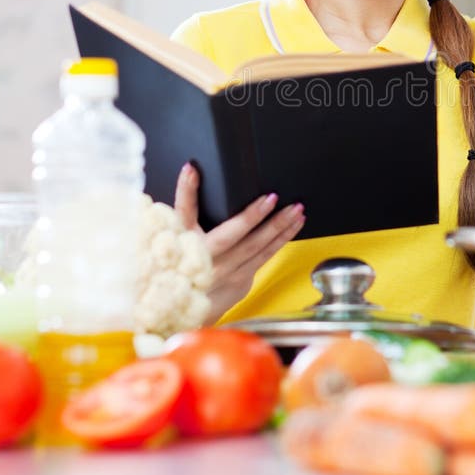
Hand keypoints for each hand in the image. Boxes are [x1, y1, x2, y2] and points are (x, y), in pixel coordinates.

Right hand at [174, 163, 304, 322]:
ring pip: (255, 247)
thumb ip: (185, 204)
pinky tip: (296, 223)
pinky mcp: (242, 278)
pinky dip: (283, 238)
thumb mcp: (178, 233)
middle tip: (272, 197)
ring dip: (279, 226)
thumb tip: (192, 169)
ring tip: (295, 208)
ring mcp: (225, 271)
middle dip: (252, 217)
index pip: (183, 212)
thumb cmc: (187, 261)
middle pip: (230, 236)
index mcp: (183, 241)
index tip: (192, 170)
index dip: (186, 191)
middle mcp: (204, 258)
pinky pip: (266, 255)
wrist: (189, 305)